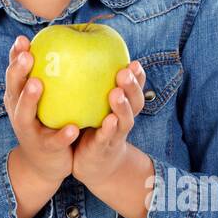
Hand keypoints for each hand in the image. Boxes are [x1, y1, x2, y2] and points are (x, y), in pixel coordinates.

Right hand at [4, 35, 77, 187]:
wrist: (42, 165)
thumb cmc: (44, 122)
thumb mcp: (39, 100)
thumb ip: (47, 77)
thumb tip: (61, 45)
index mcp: (17, 98)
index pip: (13, 73)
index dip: (15, 57)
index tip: (22, 40)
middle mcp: (17, 112)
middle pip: (14, 89)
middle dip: (18, 71)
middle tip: (28, 56)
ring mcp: (28, 131)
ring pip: (25, 114)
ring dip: (29, 99)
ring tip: (38, 84)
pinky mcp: (44, 148)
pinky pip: (53, 141)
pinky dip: (62, 135)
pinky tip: (73, 128)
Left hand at [71, 60, 145, 188]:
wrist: (95, 166)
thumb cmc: (94, 128)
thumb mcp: (96, 106)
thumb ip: (93, 86)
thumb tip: (79, 52)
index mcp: (123, 107)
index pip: (135, 89)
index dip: (138, 77)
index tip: (135, 62)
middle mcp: (124, 119)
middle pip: (135, 102)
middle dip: (132, 87)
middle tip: (125, 72)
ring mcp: (115, 135)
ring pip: (125, 120)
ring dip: (122, 107)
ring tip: (117, 93)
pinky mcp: (103, 148)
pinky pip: (107, 138)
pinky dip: (109, 130)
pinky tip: (108, 120)